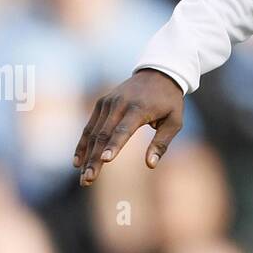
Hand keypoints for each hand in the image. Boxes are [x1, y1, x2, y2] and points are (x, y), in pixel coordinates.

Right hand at [73, 69, 184, 186]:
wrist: (158, 72)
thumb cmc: (169, 101)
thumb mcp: (174, 121)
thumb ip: (162, 143)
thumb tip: (150, 165)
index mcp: (138, 108)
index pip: (123, 130)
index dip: (114, 146)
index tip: (105, 161)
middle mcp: (119, 104)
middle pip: (103, 135)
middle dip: (94, 159)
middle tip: (87, 180)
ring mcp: (107, 103)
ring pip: (92, 133)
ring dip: (86, 156)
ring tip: (84, 177)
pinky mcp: (101, 104)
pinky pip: (89, 126)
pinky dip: (83, 144)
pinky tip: (78, 161)